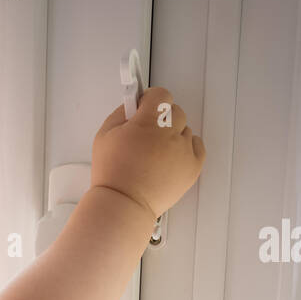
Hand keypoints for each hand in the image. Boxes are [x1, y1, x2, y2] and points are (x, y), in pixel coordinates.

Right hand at [89, 87, 205, 220]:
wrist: (124, 204)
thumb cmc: (112, 175)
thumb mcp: (104, 135)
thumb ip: (120, 113)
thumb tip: (133, 105)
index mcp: (148, 122)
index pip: (161, 95)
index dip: (150, 100)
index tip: (144, 108)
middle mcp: (170, 133)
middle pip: (175, 111)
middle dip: (161, 119)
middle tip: (146, 135)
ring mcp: (184, 150)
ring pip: (184, 130)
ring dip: (172, 136)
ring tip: (154, 154)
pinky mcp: (193, 166)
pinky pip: (196, 146)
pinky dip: (186, 149)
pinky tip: (170, 158)